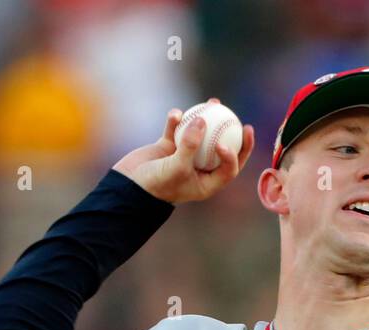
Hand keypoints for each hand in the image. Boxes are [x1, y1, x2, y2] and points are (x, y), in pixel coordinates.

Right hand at [112, 98, 254, 204]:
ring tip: (213, 102)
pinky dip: (175, 121)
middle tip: (241, 121)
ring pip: (200, 135)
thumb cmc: (156, 184)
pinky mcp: (168, 146)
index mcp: (206, 183)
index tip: (224, 143)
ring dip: (206, 118)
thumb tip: (202, 119)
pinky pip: (176, 129)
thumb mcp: (176, 168)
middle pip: (221, 150)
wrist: (127, 187)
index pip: (229, 169)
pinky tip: (176, 114)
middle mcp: (198, 169)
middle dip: (233, 135)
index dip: (235, 156)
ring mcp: (184, 156)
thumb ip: (190, 145)